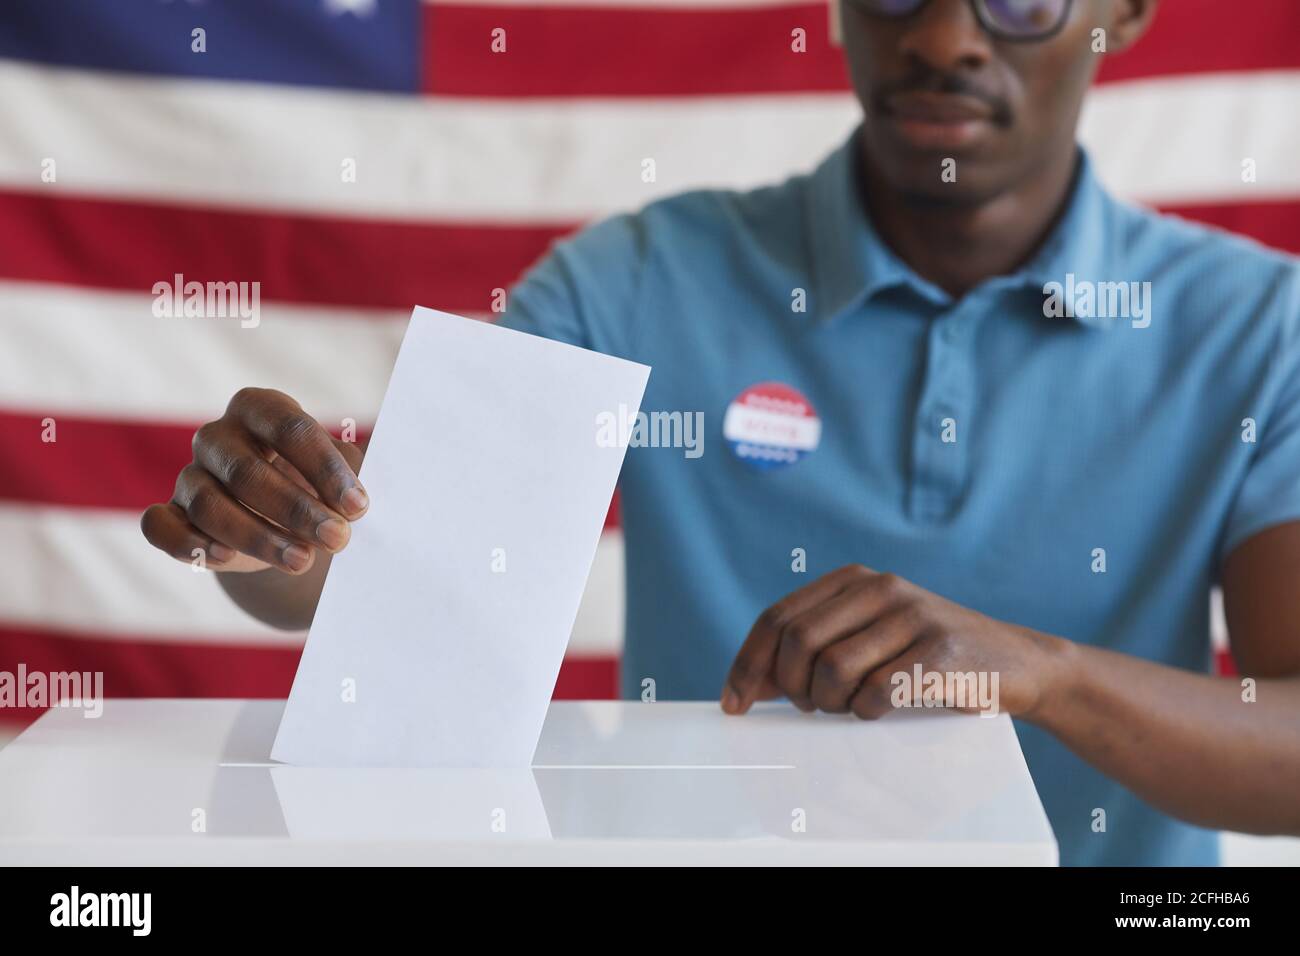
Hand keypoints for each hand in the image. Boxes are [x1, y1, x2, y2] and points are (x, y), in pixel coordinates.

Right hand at [141, 388, 367, 574]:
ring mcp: (189, 474)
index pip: (289, 428)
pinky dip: (188, 544)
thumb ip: (346, 476)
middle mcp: (217, 437)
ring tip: (303, 561)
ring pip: (209, 505)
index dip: (324, 468)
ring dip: (258, 538)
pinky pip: (161, 526)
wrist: (281, 523)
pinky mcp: (169, 513)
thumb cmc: (315, 485)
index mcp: (259, 409)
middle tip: (337, 538)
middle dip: (296, 509)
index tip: (357, 506)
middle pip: (247, 471)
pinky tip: (225, 559)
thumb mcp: (336, 473)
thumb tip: (351, 499)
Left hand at [720, 564, 1070, 720]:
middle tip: (809, 707)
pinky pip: (875, 693)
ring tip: (846, 707)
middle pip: (797, 643)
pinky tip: (879, 710)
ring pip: (832, 670)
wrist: (1018, 663)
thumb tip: (751, 683)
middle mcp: (881, 588)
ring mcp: (913, 617)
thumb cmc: (928, 657)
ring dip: (829, 703)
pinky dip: (866, 712)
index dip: (748, 663)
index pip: (778, 618)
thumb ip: (815, 647)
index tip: (734, 703)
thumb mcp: (870, 636)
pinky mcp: (940, 653)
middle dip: (789, 687)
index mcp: (854, 579)